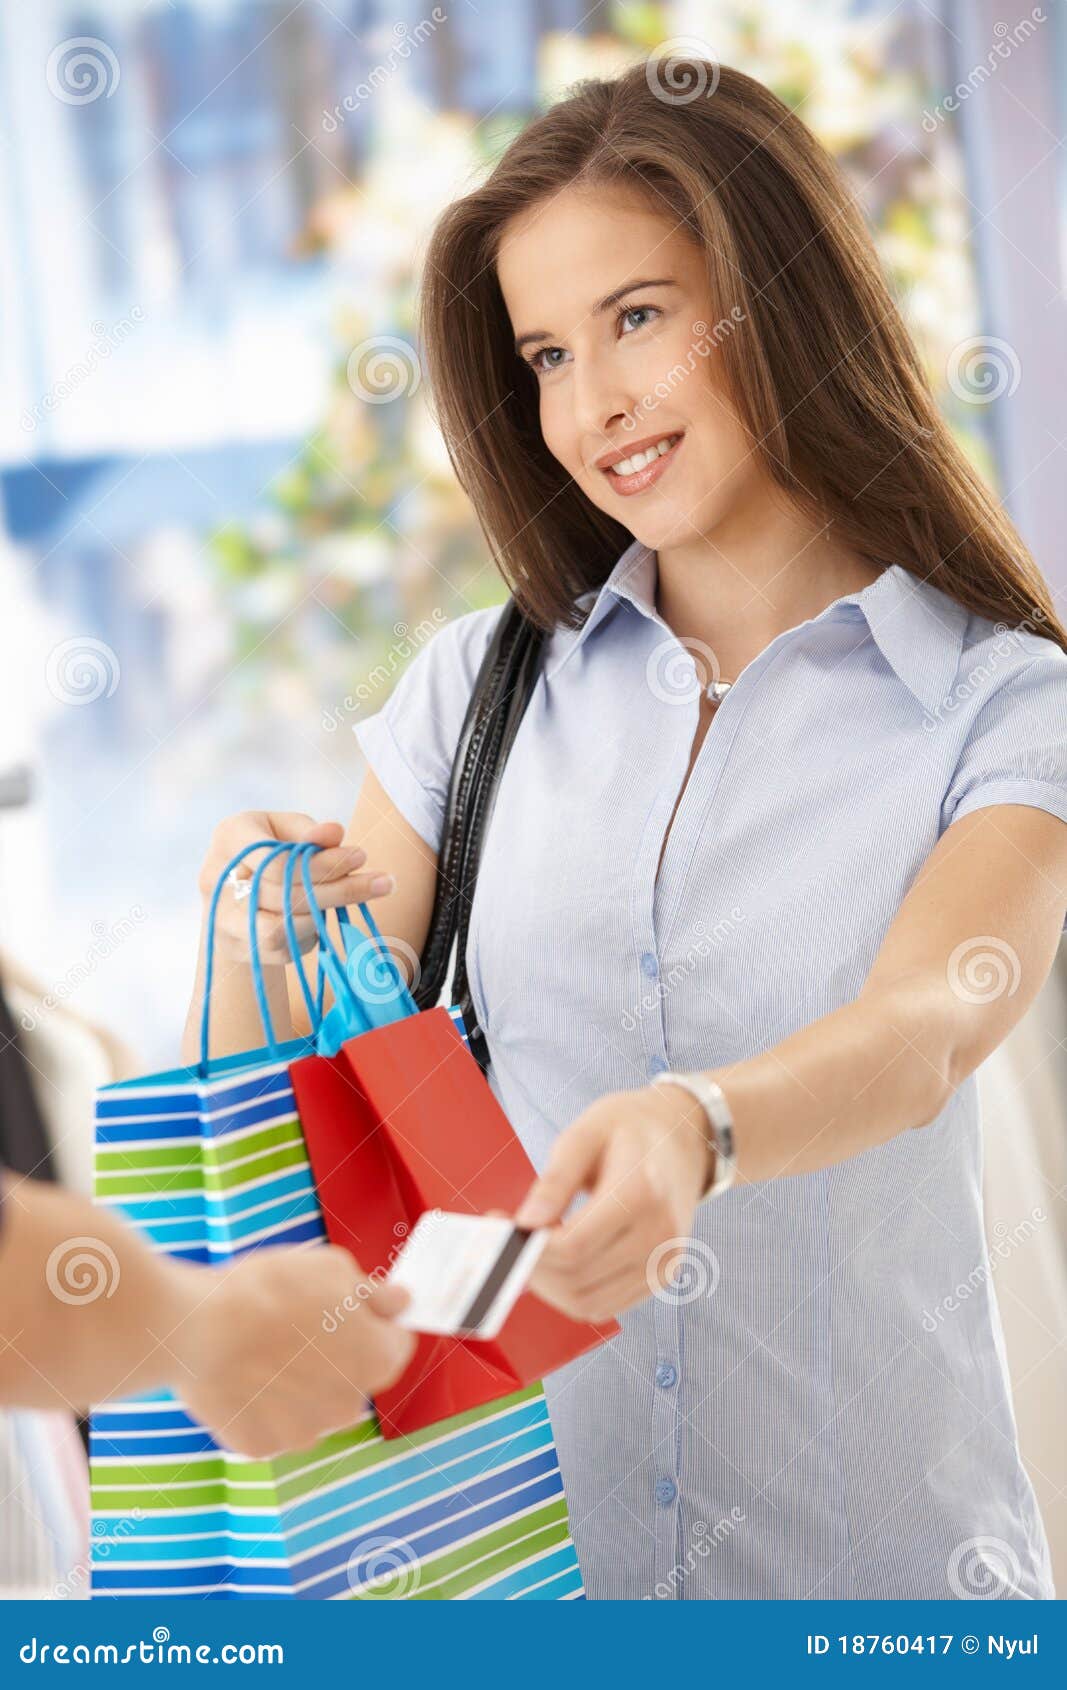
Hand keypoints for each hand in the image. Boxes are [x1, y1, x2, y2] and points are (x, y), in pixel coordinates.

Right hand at [164, 1244, 415, 1457]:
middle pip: (351, 1379)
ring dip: (297, 1385)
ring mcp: (303, 1433)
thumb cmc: (269, 1290)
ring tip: (261, 1350)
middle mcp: (349, 1406)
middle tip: (295, 1326)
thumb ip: (372, 1292)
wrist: (199, 1326)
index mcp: (377, 1359)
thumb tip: (400, 1302)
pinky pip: (269, 1424)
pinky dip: (259, 1404)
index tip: (349, 1311)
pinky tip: (240, 1374)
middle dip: (334, 1356)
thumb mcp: (331, 1268)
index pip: (395, 1344)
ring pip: (310, 1407)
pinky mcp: (260, 1447)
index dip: (374, 1323)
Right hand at [198, 811, 394, 966]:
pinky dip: (311, 935)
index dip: (322, 864)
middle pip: (283, 895)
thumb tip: (334, 833)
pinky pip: (281, 949)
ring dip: (325, 915)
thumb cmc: (270, 851)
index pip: (275, 862)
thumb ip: (310, 831)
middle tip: (382, 882)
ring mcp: (220, 917)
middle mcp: (215, 877)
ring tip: (360, 896)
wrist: (235, 894)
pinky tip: (326, 918)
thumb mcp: (288, 830)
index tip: (363, 856)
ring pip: (281, 928)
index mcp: (230, 836)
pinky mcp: (234, 946)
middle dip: (338, 890)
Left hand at [515, 1084, 712, 1322]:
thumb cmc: (629, 1130)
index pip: (574, 1246)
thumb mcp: (585, 1134)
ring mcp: (664, 1261)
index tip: (500, 1227)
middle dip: (532, 1266)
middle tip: (510, 1239)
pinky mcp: (661, 1277)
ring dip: (548, 1284)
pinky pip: (604, 1305)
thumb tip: (525, 1223)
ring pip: (587, 1302)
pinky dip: (571, 1291)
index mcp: (642, 1192)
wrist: (682, 1138)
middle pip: (577, 1279)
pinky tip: (560, 1258)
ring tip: (535, 1246)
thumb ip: (554, 1180)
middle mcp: (660, 1235)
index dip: (528, 1246)